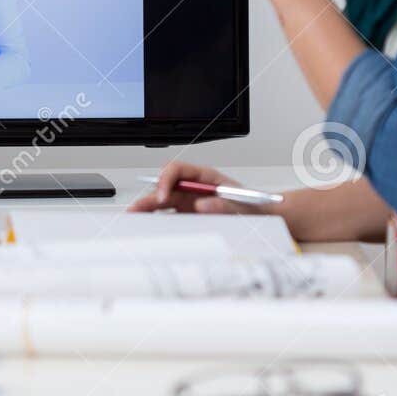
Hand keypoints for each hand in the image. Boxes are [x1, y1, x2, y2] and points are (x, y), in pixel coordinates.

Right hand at [127, 160, 268, 215]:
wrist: (262, 219)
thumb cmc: (253, 206)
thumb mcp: (243, 204)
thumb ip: (224, 203)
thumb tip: (203, 204)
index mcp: (204, 177)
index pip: (178, 170)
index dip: (166, 179)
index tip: (163, 195)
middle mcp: (193, 188)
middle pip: (165, 186)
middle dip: (150, 195)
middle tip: (139, 209)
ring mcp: (189, 202)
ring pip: (162, 200)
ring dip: (147, 207)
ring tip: (134, 216)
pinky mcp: (187, 216)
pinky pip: (168, 216)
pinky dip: (156, 220)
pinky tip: (147, 224)